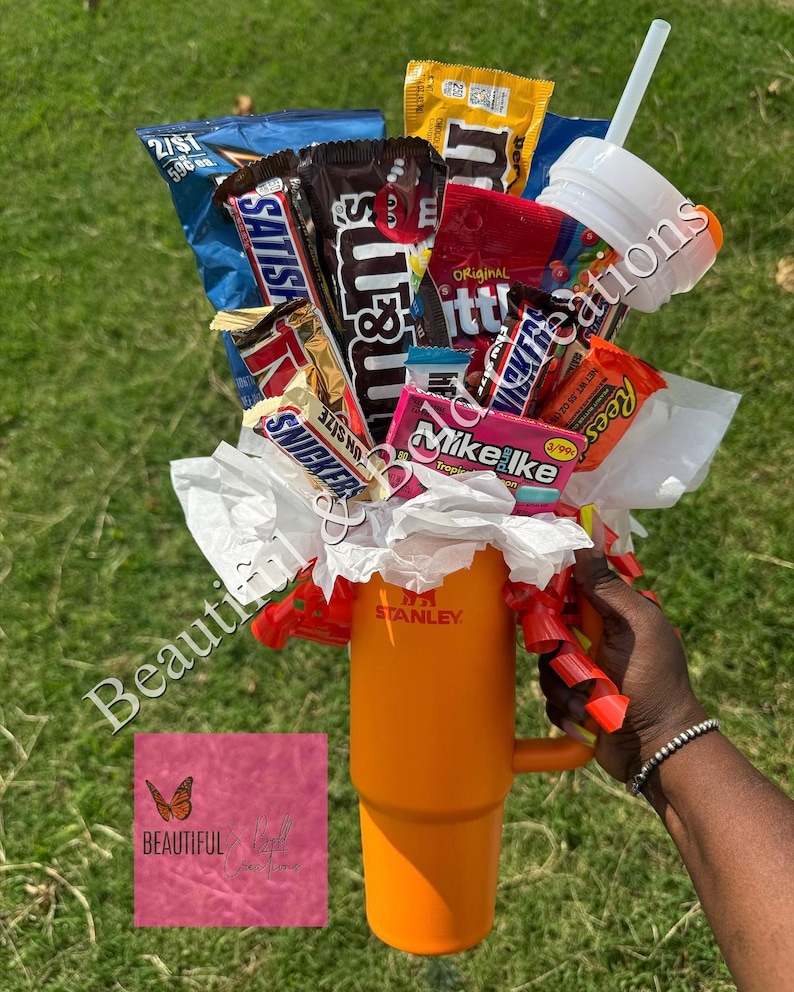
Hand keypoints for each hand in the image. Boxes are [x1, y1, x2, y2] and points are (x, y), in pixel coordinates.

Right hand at [539, 543, 706, 782]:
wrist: (657, 747)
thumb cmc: (654, 681)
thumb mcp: (635, 626)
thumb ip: (606, 586)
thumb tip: (584, 540)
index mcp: (613, 613)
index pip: (570, 587)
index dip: (553, 593)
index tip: (547, 604)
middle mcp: (596, 638)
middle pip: (550, 630)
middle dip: (560, 655)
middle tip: (580, 670)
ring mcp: (584, 671)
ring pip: (546, 667)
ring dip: (565, 689)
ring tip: (590, 704)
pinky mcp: (573, 700)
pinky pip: (550, 697)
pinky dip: (565, 710)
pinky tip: (587, 719)